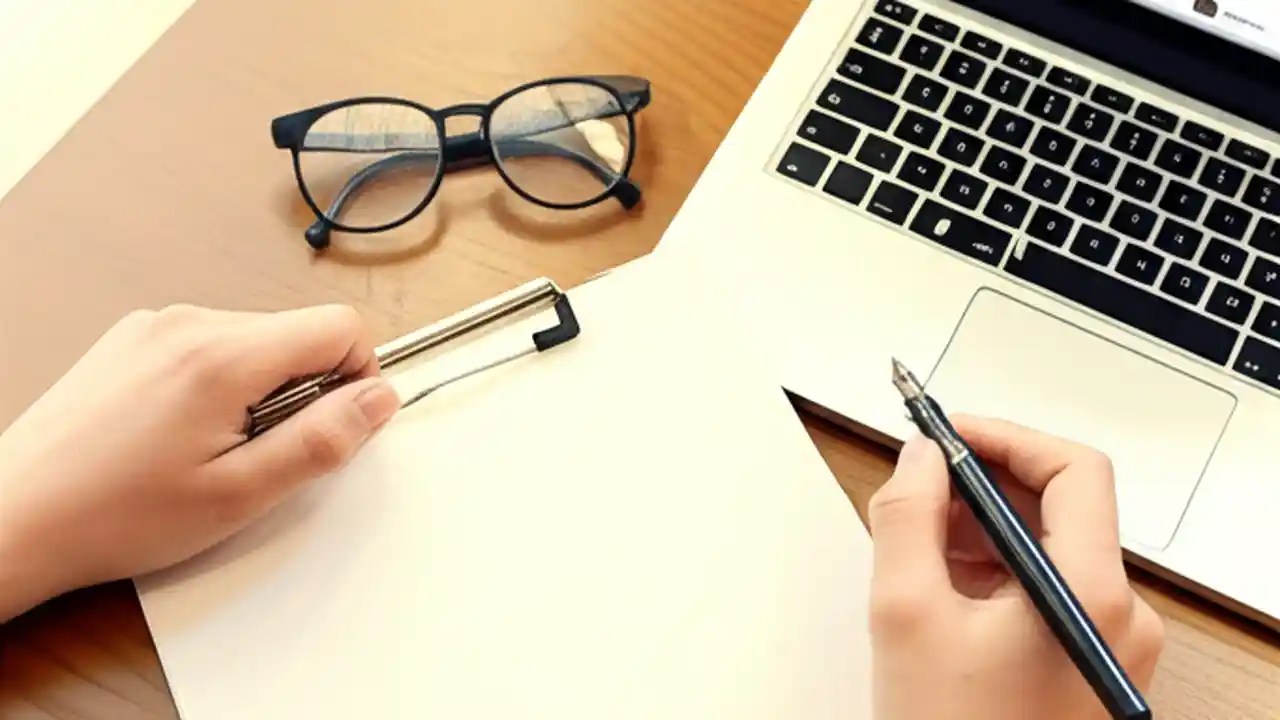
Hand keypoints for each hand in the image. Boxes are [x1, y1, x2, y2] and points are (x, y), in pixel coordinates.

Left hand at [0, 305, 400, 620]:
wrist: (15, 517)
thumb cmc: (115, 515)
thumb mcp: (239, 494)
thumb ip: (320, 441)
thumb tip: (380, 400)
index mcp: (222, 356)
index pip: (338, 324)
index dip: (357, 376)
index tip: (332, 425)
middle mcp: (188, 323)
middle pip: (297, 331)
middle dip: (302, 389)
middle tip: (258, 453)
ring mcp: (155, 325)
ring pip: (255, 339)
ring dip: (259, 388)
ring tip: (212, 448)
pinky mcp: (133, 337)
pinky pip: (210, 344)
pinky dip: (220, 383)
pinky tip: (182, 433)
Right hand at [867, 416, 1163, 719]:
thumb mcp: (904, 614)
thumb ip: (907, 519)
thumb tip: (919, 459)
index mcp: (1093, 597)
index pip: (1074, 470)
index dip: (1005, 437)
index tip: (948, 431)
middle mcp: (1119, 617)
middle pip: (1061, 506)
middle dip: (983, 484)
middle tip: (918, 480)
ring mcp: (1108, 643)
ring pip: (1047, 548)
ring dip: (982, 529)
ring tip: (917, 541)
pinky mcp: (1086, 662)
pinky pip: (1044, 588)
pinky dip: (992, 570)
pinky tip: (939, 584)